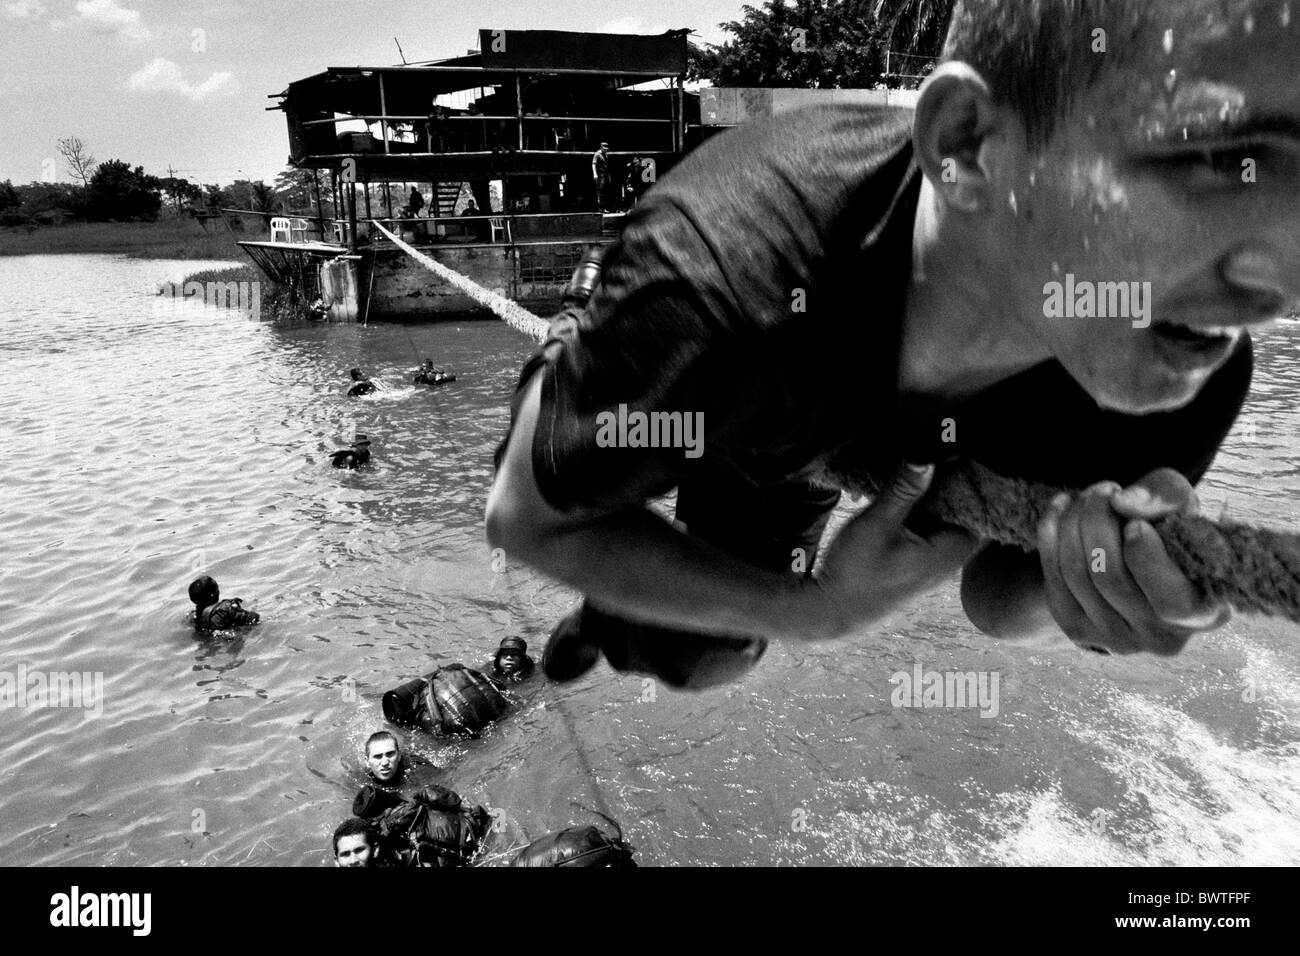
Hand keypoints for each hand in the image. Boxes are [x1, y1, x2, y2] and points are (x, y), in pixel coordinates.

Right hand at [813, 462, 979, 638]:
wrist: (834, 608)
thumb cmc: (856, 572)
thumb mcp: (878, 524)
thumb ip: (904, 490)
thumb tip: (926, 454)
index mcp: (952, 549)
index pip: (983, 504)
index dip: (976, 475)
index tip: (962, 448)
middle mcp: (953, 554)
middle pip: (968, 506)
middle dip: (955, 478)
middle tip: (940, 447)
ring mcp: (938, 555)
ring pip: (949, 512)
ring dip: (936, 490)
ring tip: (921, 463)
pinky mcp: (923, 554)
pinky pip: (934, 521)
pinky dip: (925, 504)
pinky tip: (906, 487)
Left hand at [1036, 468, 1229, 655]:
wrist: (1127, 558)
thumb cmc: (1165, 528)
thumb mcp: (1180, 504)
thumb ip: (1165, 496)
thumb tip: (1123, 504)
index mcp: (1204, 614)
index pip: (1173, 603)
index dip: (1148, 561)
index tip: (1135, 524)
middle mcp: (1162, 638)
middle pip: (1111, 579)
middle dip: (1098, 522)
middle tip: (1104, 490)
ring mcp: (1116, 640)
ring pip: (1078, 575)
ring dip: (1073, 523)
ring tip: (1086, 497)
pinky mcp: (1078, 630)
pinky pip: (1053, 578)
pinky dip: (1051, 534)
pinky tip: (1060, 507)